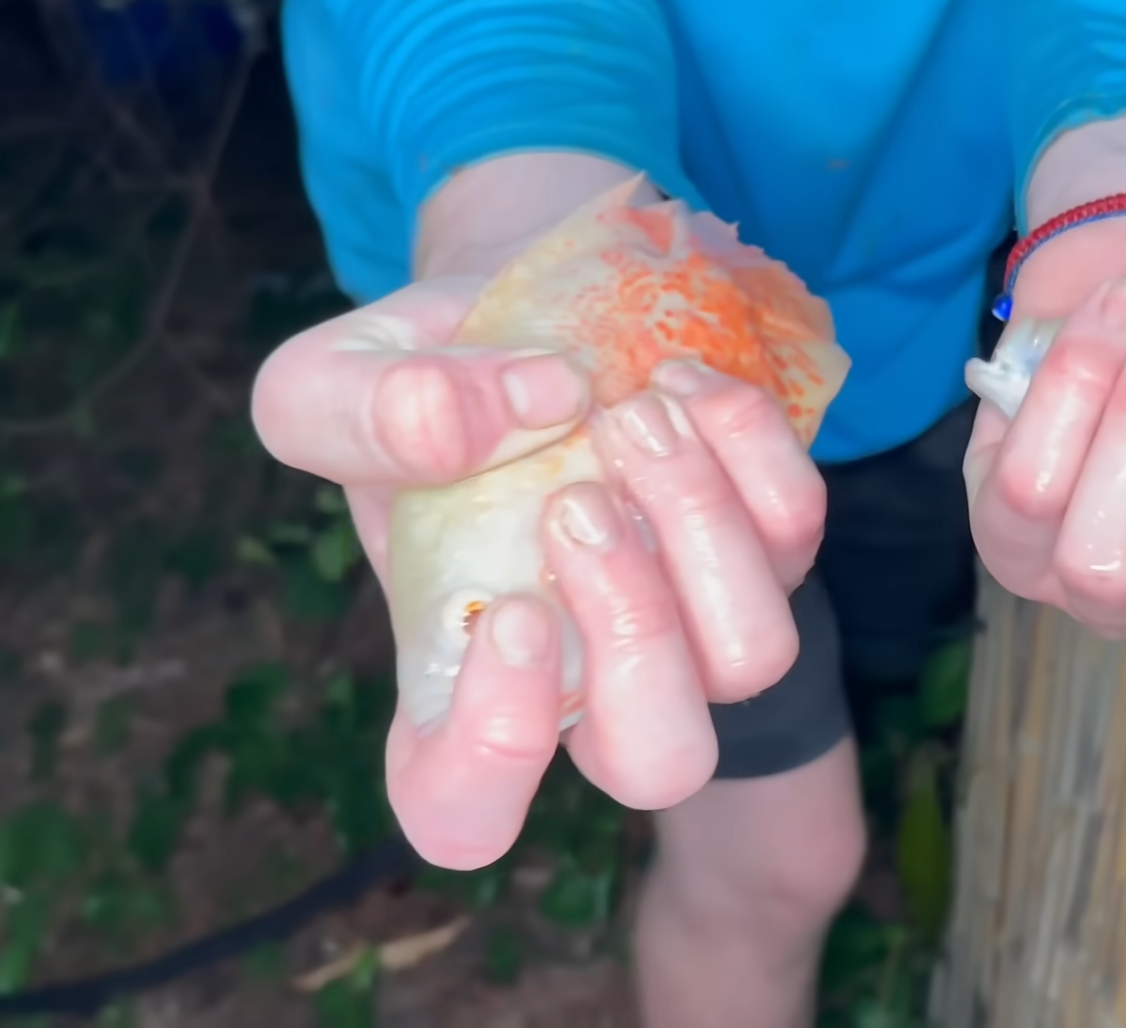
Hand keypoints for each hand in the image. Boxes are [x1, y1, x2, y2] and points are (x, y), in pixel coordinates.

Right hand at [252, 160, 822, 867]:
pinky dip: (747, 446)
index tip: (507, 613)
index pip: (468, 812)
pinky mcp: (765, 545)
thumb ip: (365, 411)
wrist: (521, 314)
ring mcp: (692, 622)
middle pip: (661, 763)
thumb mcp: (330, 377)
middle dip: (637, 636)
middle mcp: (587, 678)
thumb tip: (521, 410)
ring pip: (756, 657)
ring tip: (631, 416)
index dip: (496, 755)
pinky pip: (795, 533)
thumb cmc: (416, 382)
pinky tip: (677, 380)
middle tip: (577, 504)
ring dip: (699, 525)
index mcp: (458, 679)